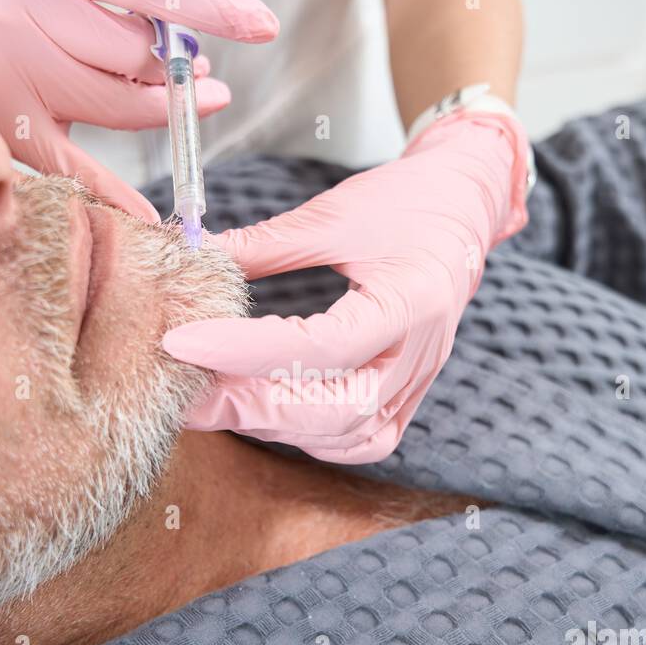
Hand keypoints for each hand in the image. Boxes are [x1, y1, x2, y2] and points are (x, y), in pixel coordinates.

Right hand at [0, 0, 277, 220]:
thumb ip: (108, 2)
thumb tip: (190, 50)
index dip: (207, 2)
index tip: (258, 24)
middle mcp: (19, 3)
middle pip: (136, 51)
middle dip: (175, 71)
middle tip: (197, 80)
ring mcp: (6, 67)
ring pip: (119, 102)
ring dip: (158, 112)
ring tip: (176, 106)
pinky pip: (78, 168)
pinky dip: (117, 194)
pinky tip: (147, 212)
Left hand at [162, 109, 531, 462]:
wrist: (463, 211)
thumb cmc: (407, 204)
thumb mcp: (334, 213)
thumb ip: (264, 245)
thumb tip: (192, 259)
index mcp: (410, 301)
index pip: (322, 346)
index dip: (246, 350)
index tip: (182, 341)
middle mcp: (417, 357)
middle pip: (332, 410)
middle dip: (249, 407)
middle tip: (184, 391)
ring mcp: (414, 386)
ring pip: (339, 435)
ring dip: (269, 423)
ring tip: (210, 398)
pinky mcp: (404, 401)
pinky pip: (354, 440)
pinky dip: (303, 435)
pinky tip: (262, 411)